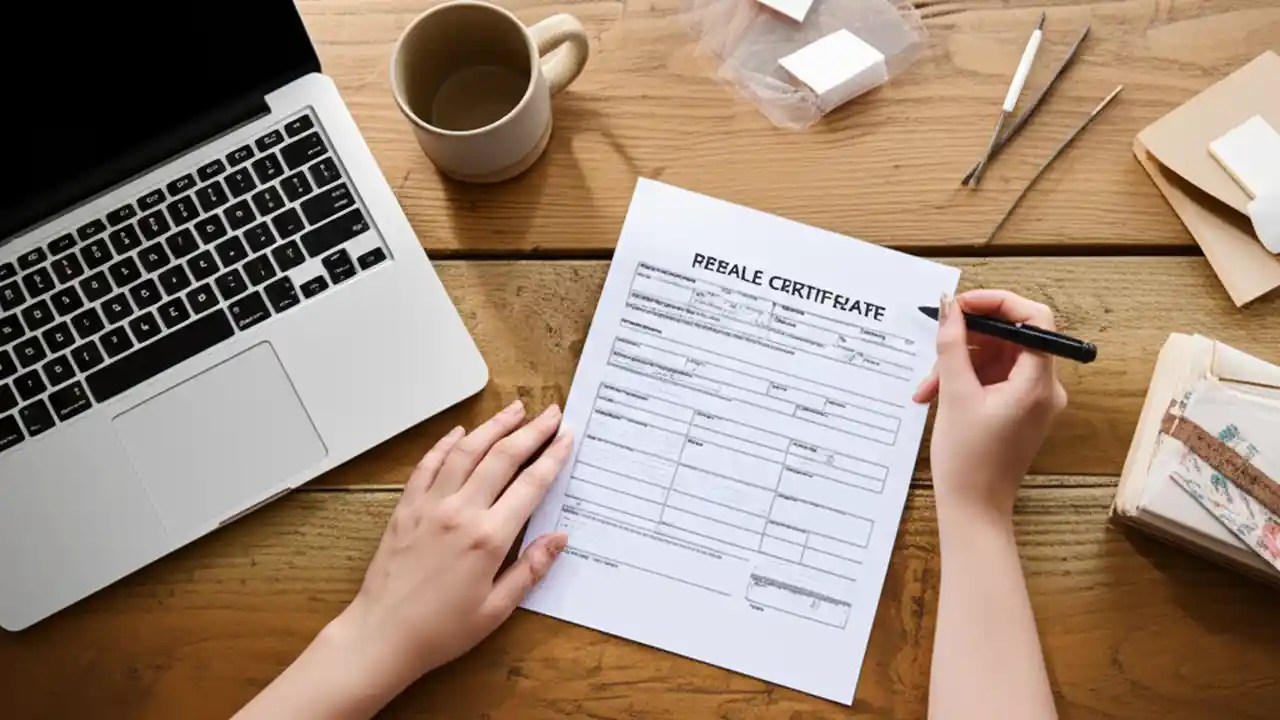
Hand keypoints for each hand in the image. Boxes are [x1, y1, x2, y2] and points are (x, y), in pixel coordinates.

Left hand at [326, 402, 571, 705]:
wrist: (382, 635)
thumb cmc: (441, 630)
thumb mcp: (497, 609)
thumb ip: (530, 568)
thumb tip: (559, 538)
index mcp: (489, 538)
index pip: (530, 485)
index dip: (553, 457)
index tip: (566, 437)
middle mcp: (460, 512)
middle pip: (502, 457)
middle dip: (531, 431)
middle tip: (550, 413)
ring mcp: (430, 506)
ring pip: (466, 451)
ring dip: (493, 427)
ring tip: (514, 410)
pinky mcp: (406, 508)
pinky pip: (429, 465)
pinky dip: (446, 443)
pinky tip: (460, 432)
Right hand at [913, 290, 1066, 520]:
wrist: (974, 508)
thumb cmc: (968, 460)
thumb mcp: (954, 395)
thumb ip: (952, 345)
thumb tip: (949, 307)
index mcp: (1038, 382)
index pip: (1033, 318)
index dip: (997, 303)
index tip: (961, 305)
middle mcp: (1045, 388)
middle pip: (1012, 337)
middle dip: (969, 338)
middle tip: (937, 343)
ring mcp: (1033, 399)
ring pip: (998, 357)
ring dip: (961, 362)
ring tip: (928, 385)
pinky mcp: (1019, 410)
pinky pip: (995, 378)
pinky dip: (967, 379)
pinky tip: (938, 393)